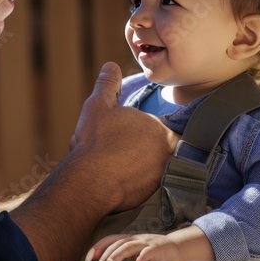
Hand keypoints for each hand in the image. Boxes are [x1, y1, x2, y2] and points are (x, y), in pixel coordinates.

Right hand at [69, 62, 176, 211]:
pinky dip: (142, 183)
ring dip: (147, 168)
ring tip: (125, 168)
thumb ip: (107, 84)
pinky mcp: (155, 195)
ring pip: (159, 168)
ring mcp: (164, 175)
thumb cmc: (95, 141)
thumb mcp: (97, 106)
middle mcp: (169, 152)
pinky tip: (125, 181)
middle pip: (164, 150)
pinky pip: (152, 185)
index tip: (135, 137)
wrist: (90, 180)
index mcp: (161, 128)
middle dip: (149, 151)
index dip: (150, 132)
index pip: (167, 128)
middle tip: (127, 153)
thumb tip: (111, 65)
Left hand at [91, 233, 180, 260]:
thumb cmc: (152, 252)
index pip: (113, 239)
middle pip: (119, 243)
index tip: (93, 256)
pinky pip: (149, 251)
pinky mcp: (158, 249)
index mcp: (130, 239)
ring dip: (118, 254)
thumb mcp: (134, 255)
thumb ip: (118, 260)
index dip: (102, 245)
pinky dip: (143, 256)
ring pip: (130, 245)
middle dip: (108, 253)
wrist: (176, 248)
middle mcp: (137, 239)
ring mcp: (147, 242)